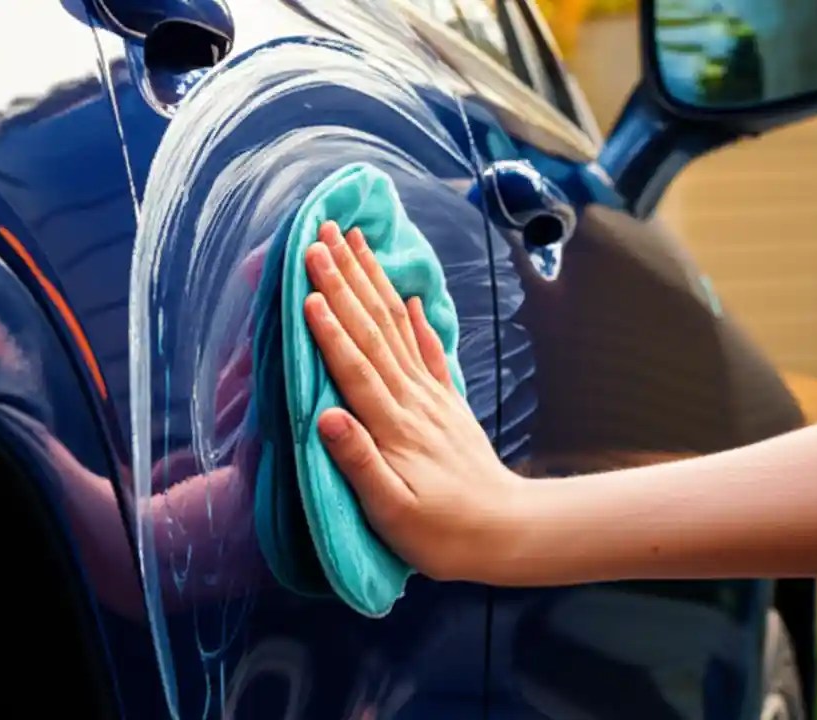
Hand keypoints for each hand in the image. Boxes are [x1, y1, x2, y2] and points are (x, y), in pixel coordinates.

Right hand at [303, 221, 520, 582]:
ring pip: (399, 329)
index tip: (308, 289)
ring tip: (355, 244)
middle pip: (373, 333)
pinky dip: (419, 321)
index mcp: (393, 428)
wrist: (509, 535)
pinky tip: (411, 296)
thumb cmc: (442, 534)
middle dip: (345, 283)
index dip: (330, 329)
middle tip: (321, 239)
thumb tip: (326, 418)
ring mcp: (432, 400)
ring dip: (374, 284)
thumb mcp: (392, 513)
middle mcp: (413, 402)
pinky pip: (430, 353)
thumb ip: (358, 463)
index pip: (355, 367)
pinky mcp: (448, 405)